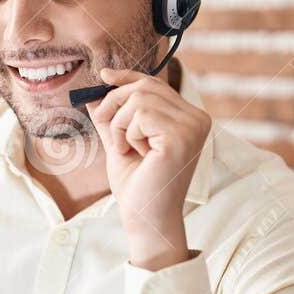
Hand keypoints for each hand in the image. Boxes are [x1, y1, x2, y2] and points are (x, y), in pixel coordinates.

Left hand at [85, 67, 210, 270]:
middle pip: (145, 87)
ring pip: (139, 100)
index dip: (128, 77)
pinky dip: (128, 134)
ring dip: (120, 125)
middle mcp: (197, 119)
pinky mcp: (180, 137)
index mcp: (189, 118)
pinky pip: (140, 116)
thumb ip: (113, 117)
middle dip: (115, 104)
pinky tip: (136, 154)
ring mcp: (192, 127)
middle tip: (105, 128)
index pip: (156, 84)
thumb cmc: (137, 184)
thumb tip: (96, 91)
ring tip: (127, 149)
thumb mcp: (121, 141)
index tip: (103, 76)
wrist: (144, 217)